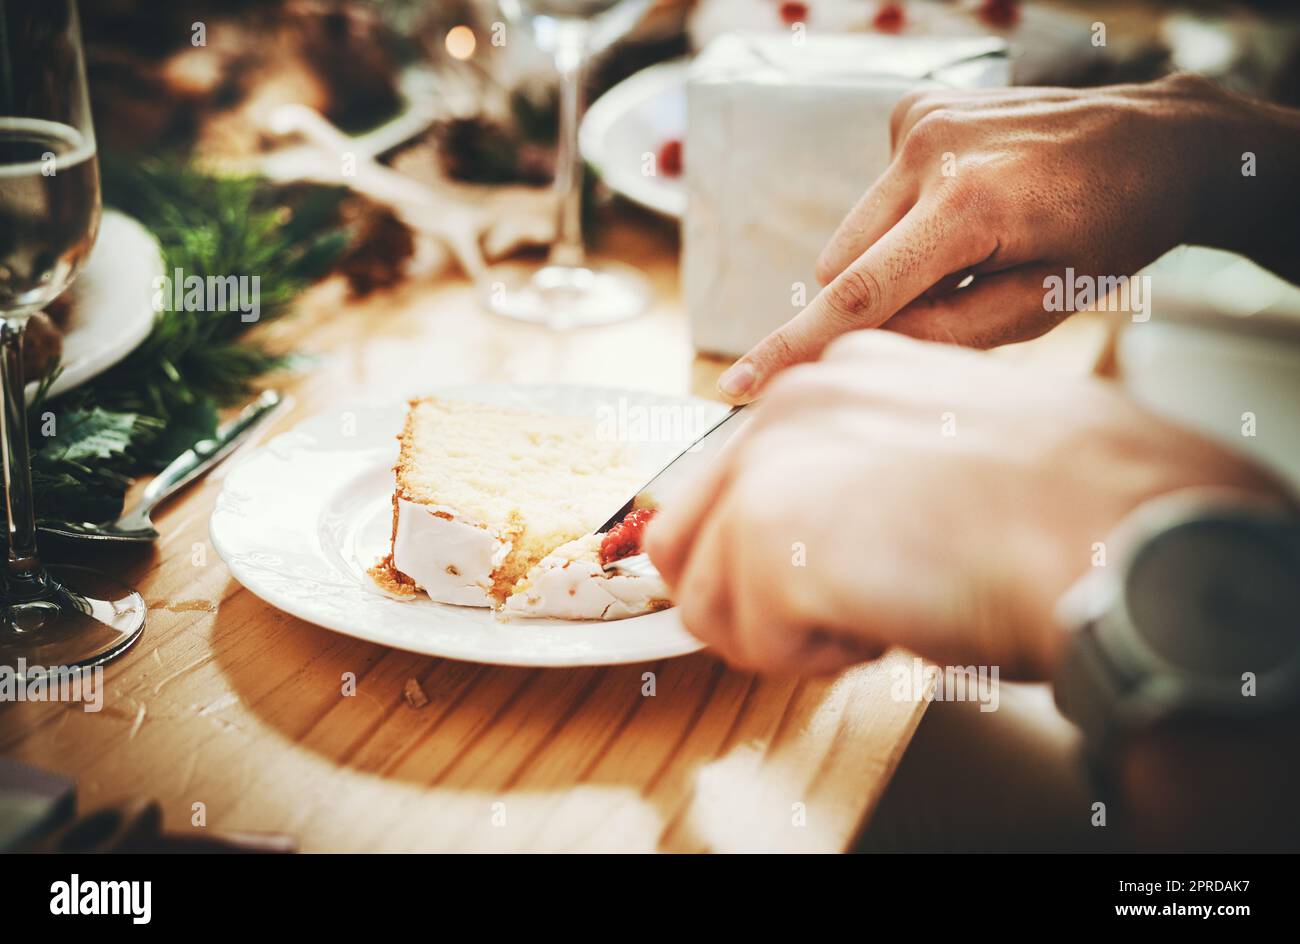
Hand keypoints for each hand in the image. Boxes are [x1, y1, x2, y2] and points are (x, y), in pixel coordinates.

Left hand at [650, 332, 1291, 676]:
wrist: (1123, 527)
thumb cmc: (1077, 504)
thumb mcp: (955, 451)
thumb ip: (871, 471)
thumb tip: (824, 535)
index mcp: (840, 374)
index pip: (736, 476)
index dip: (774, 547)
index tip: (834, 574)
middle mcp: (790, 402)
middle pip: (685, 531)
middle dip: (747, 593)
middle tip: (834, 612)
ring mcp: (769, 461)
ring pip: (701, 594)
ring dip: (780, 632)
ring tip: (874, 614)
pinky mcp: (767, 532)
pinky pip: (739, 638)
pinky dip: (802, 658)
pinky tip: (879, 626)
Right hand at [718, 73, 1299, 402]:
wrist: (1156, 141)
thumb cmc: (1110, 230)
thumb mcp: (1040, 305)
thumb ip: (945, 332)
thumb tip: (864, 347)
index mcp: (968, 207)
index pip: (857, 295)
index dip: (792, 347)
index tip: (737, 384)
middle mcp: (929, 153)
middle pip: (844, 265)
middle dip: (873, 302)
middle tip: (950, 301)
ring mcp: (919, 122)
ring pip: (855, 232)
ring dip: (891, 258)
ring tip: (970, 248)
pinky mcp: (916, 109)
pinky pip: (877, 194)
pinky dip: (905, 218)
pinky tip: (967, 207)